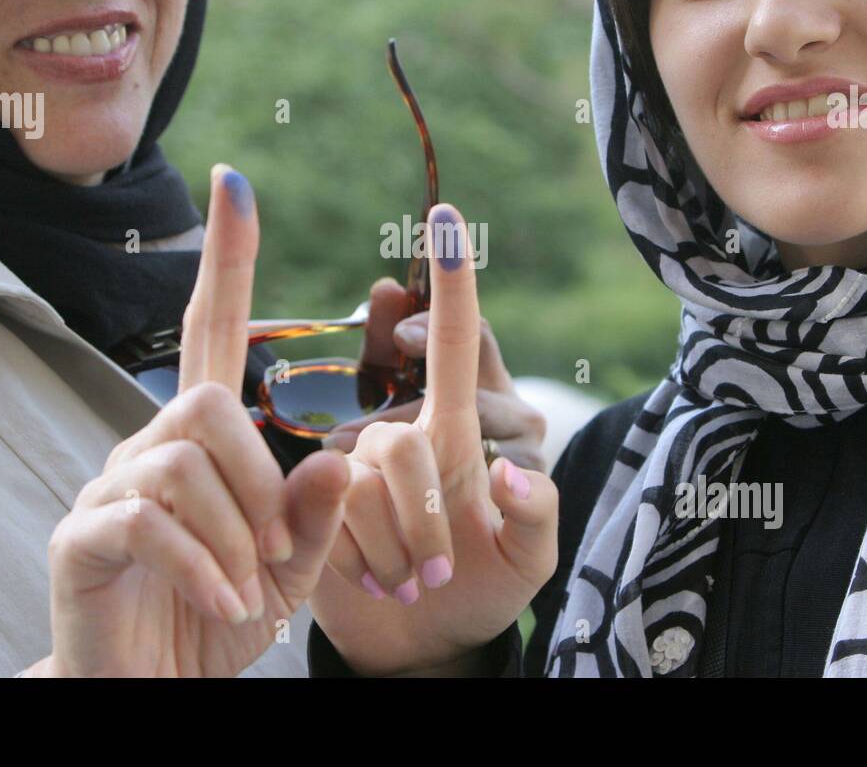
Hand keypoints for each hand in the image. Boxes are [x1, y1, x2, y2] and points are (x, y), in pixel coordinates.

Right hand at [35, 165, 350, 676]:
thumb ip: (315, 514)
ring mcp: (108, 489)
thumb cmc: (219, 616)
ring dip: (239, 533)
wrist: (150, 692)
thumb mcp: (290, 566)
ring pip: (184, 463)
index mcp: (200, 440)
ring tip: (250, 585)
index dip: (226, 258)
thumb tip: (335, 459)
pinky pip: (151, 523)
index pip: (211, 326)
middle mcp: (147, 446)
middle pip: (208, 402)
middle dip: (260, 478)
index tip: (236, 183)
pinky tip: (226, 604)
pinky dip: (206, 569)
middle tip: (279, 549)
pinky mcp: (81, 538)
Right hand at [308, 204, 558, 676]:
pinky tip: (368, 568)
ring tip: (408, 575)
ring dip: (387, 518)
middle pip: (410, 407)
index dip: (451, 287)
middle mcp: (424, 423)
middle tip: (435, 554)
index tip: (443, 227)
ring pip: (367, 451)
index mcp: (482, 424)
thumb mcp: (530, 562)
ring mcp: (372, 454)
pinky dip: (347, 528)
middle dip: (420, 475)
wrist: (420, 639)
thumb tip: (505, 467)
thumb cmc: (488, 589)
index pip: (462, 340)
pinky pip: (329, 488)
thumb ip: (538, 513)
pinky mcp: (329, 488)